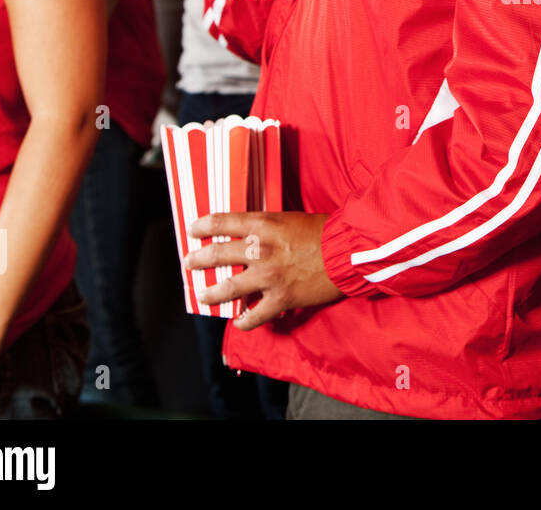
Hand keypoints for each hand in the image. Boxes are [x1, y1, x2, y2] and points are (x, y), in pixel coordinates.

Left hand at [186, 211, 343, 329]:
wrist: (349, 251)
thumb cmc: (325, 232)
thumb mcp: (290, 219)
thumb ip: (267, 228)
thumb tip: (251, 237)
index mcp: (263, 225)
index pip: (222, 222)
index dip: (203, 226)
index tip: (193, 229)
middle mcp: (260, 249)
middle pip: (217, 254)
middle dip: (199, 259)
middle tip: (191, 262)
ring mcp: (268, 276)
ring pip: (227, 288)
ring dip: (211, 293)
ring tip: (203, 295)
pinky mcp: (280, 298)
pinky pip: (253, 316)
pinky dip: (244, 321)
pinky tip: (239, 321)